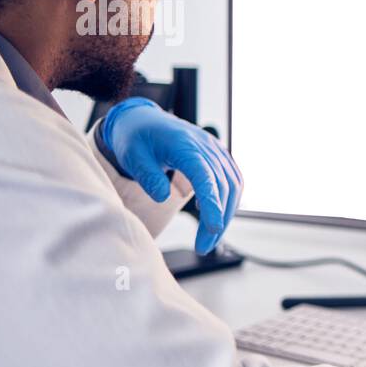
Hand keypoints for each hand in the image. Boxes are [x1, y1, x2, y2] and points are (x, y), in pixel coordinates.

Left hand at [99, 97, 241, 253]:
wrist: (142, 120)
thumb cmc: (135, 138)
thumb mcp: (132, 155)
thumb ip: (147, 175)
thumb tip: (162, 196)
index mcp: (185, 145)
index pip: (206, 177)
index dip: (212, 205)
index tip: (213, 229)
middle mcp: (206, 146)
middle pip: (224, 186)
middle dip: (218, 219)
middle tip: (204, 246)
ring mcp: (215, 149)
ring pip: (233, 185)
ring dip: (226, 213)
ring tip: (210, 237)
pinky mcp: (218, 156)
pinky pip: (232, 179)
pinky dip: (228, 200)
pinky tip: (214, 215)